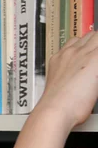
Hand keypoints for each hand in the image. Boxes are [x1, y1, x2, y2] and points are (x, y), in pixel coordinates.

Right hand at [9, 32, 97, 147]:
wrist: (55, 111)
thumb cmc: (56, 106)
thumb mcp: (58, 84)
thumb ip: (68, 76)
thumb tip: (76, 80)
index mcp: (59, 59)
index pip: (77, 42)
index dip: (86, 48)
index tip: (89, 57)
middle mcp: (70, 53)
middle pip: (90, 36)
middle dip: (96, 44)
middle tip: (96, 61)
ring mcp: (83, 54)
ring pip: (97, 37)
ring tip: (96, 68)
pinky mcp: (96, 60)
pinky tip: (97, 75)